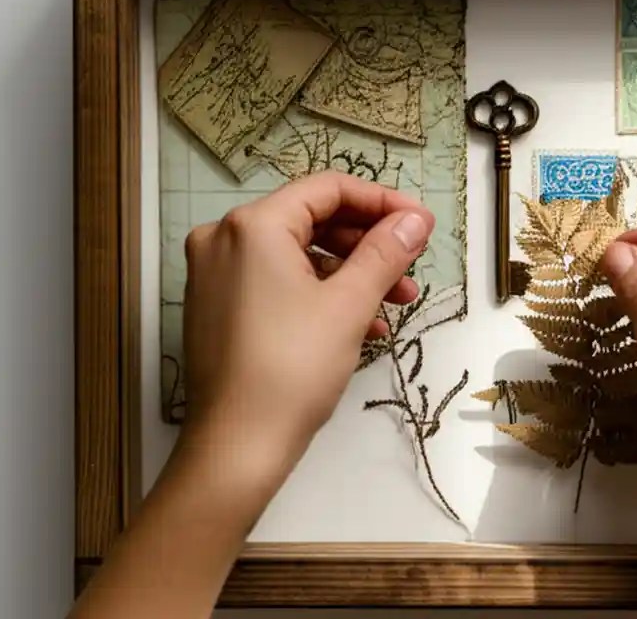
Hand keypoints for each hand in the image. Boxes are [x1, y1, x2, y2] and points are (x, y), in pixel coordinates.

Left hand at [179, 171, 434, 474]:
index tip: (421, 226)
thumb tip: (415, 219)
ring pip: (298, 255)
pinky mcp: (216, 308)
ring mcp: (214, 274)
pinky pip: (277, 283)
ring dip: (351, 274)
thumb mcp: (350, 305)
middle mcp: (224, 238)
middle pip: (312, 220)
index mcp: (253, 225)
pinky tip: (361, 327)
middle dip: (369, 245)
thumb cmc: (292, 369)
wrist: (236, 447)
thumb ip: (385, 252)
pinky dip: (320, 295)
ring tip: (395, 305)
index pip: (327, 190)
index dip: (382, 203)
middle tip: (412, 270)